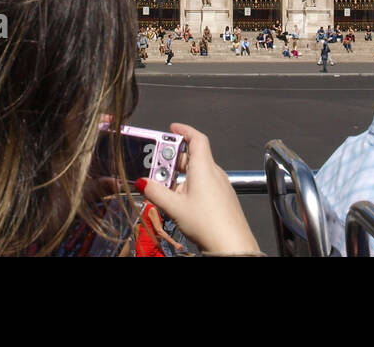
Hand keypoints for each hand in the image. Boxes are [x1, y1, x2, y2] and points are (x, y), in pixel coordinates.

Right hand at [138, 123, 259, 254]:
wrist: (231, 244)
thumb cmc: (207, 223)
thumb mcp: (174, 207)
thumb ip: (156, 192)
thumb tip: (142, 182)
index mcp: (204, 167)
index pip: (197, 138)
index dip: (184, 130)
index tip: (172, 128)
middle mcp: (214, 172)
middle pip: (193, 157)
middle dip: (173, 159)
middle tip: (157, 166)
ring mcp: (220, 185)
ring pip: (197, 172)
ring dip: (180, 176)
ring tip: (164, 188)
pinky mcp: (222, 198)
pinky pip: (204, 184)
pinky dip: (189, 186)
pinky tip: (180, 202)